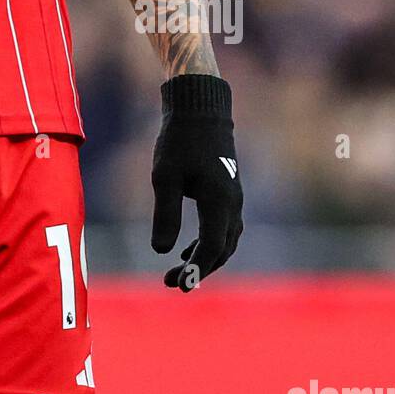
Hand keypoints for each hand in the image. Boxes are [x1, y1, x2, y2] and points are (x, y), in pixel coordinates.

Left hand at [151, 74, 242, 290]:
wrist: (200, 108)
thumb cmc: (179, 140)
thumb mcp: (165, 176)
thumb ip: (165, 214)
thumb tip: (160, 251)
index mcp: (219, 202)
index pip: (212, 248)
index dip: (196, 271)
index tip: (178, 285)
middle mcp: (232, 204)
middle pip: (222, 250)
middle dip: (199, 270)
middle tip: (172, 283)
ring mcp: (233, 198)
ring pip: (226, 241)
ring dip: (205, 259)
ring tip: (178, 270)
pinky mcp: (227, 192)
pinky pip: (224, 228)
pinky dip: (209, 243)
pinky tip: (187, 248)